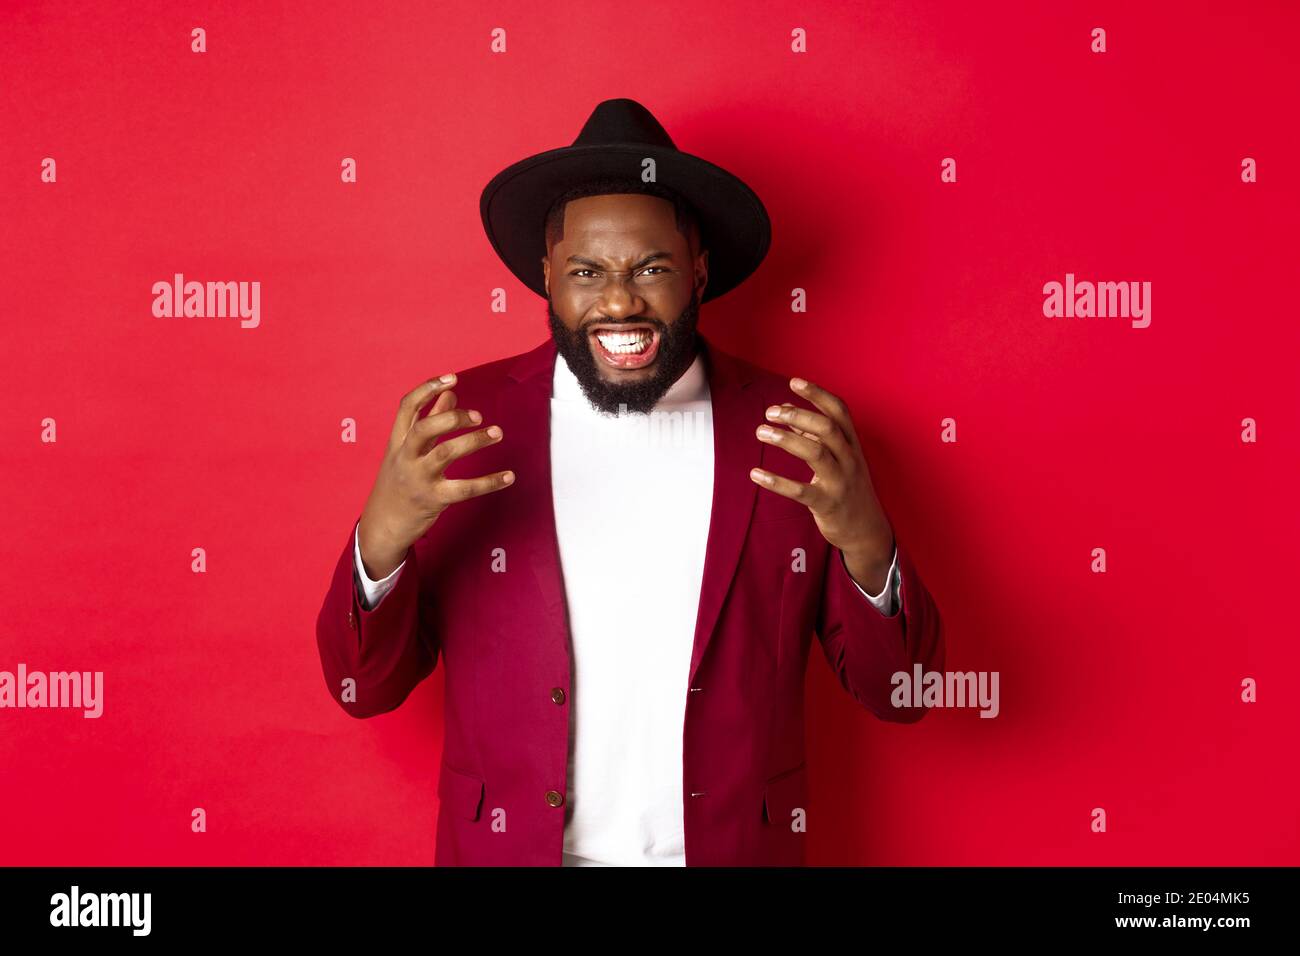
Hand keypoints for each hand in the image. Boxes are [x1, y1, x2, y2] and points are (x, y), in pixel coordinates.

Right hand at [357, 373, 513, 577]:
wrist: (382, 524)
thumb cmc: (398, 481)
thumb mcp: (407, 450)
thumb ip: (429, 420)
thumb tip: (450, 394)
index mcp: (398, 441)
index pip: (407, 407)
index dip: (428, 389)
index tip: (452, 378)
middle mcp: (406, 457)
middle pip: (425, 429)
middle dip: (452, 418)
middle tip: (478, 415)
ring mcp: (419, 479)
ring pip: (446, 453)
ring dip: (475, 440)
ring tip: (497, 433)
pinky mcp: (434, 500)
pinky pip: (465, 489)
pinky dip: (489, 482)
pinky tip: (508, 476)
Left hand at [750, 377, 894, 591]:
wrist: (866, 530)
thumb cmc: (847, 488)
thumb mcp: (838, 458)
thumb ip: (812, 433)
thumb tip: (786, 408)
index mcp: (852, 445)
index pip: (839, 411)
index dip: (817, 394)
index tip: (793, 382)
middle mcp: (849, 459)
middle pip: (827, 428)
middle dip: (798, 415)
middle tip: (771, 412)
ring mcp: (840, 482)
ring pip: (815, 453)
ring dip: (785, 439)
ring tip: (761, 432)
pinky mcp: (827, 504)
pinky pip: (800, 491)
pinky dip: (776, 482)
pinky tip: (755, 475)